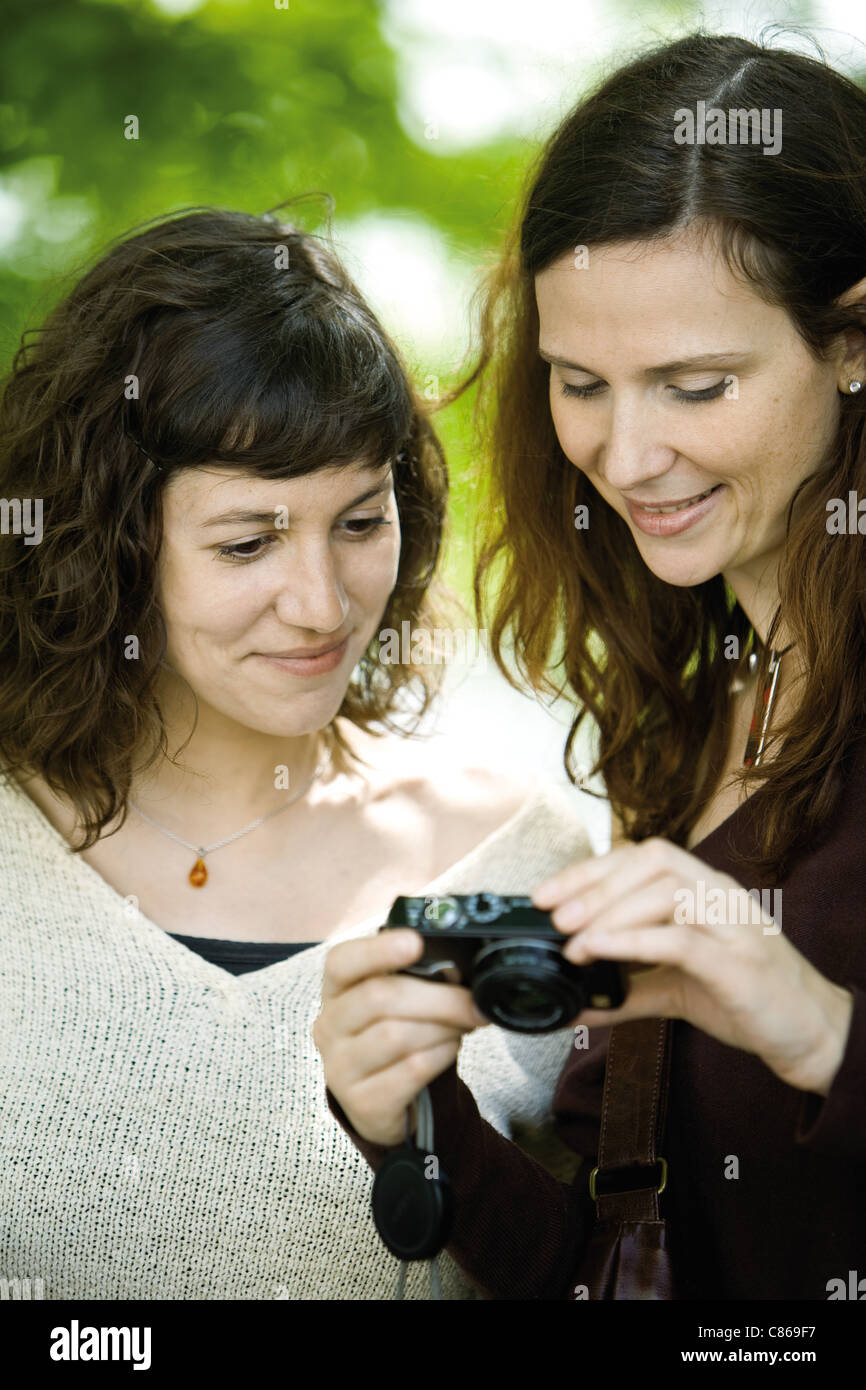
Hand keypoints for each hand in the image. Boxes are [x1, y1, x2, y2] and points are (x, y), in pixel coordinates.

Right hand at [313, 929, 488, 1146]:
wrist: (381, 1102)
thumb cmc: (393, 1037)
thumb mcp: (394, 1003)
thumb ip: (414, 980)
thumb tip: (454, 969)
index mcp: (336, 991)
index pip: (342, 962)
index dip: (377, 950)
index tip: (415, 942)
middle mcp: (329, 1027)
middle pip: (380, 998)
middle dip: (438, 998)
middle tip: (471, 1003)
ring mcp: (340, 1068)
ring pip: (397, 1036)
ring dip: (442, 1028)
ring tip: (462, 1026)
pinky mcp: (363, 1103)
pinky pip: (411, 1070)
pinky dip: (440, 1055)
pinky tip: (448, 1049)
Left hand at [532, 838, 852, 1095]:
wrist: (813, 1035)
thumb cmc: (746, 1000)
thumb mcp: (677, 989)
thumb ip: (628, 989)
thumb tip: (574, 1001)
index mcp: (704, 891)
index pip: (641, 858)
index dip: (589, 870)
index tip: (545, 895)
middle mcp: (720, 895)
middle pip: (652, 862)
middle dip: (594, 884)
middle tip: (553, 917)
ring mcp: (734, 925)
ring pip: (667, 891)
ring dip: (611, 911)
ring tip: (573, 941)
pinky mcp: (741, 963)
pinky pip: (682, 939)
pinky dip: (634, 942)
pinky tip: (602, 953)